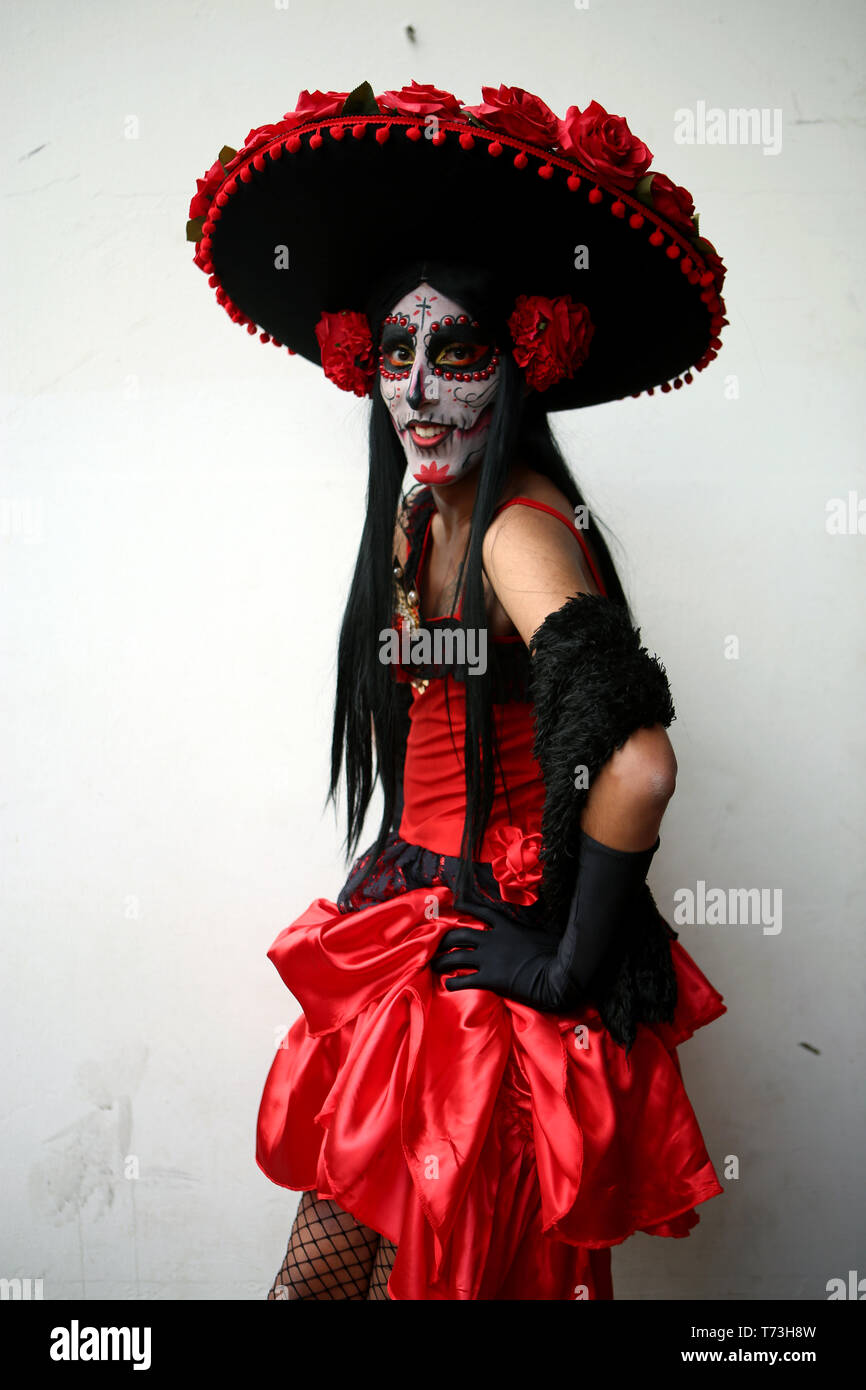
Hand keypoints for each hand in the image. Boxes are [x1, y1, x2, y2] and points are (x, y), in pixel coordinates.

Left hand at [430, 898, 569, 1011]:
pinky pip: (463, 980)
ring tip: (434, 965)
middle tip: (436, 945)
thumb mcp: (541, 934)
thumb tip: (531, 933)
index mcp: (506, 926)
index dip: (467, 906)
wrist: (557, 974)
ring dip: (442, 961)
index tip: (455, 904)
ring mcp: (488, 959)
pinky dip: (452, 983)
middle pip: (460, 935)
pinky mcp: (489, 978)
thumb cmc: (555, 954)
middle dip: (444, 940)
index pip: (482, 912)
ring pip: (456, 957)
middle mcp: (492, 940)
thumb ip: (528, 932)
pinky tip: (447, 985)